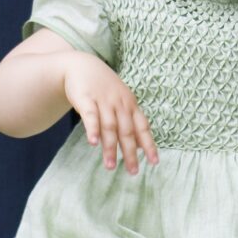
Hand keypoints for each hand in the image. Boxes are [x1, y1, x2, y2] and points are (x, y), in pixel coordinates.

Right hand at [62, 53, 157, 172]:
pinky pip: (91, 116)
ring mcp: (103, 101)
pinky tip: (94, 143)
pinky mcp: (86, 99)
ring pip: (109, 127)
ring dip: (110, 148)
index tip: (154, 162)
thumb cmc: (104, 88)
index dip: (149, 144)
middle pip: (127, 131)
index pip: (142, 127)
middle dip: (130, 153)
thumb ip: (129, 122)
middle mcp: (120, 104)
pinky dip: (93, 129)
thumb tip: (140, 146)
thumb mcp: (121, 101)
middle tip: (133, 172)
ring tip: (111, 166)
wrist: (82, 65)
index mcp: (130, 105)